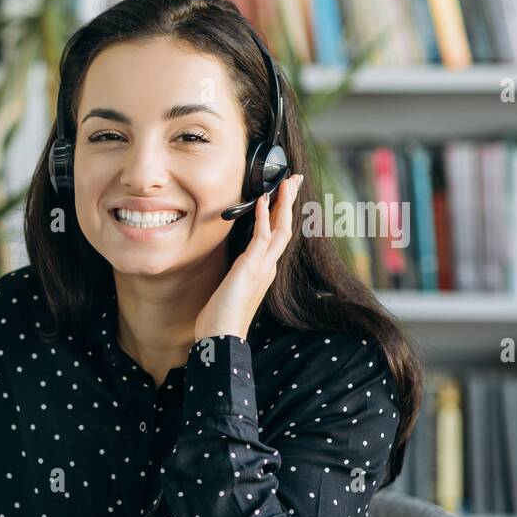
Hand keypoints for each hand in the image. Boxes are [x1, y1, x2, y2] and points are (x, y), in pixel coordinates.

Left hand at [194, 173, 303, 341]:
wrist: (222, 337)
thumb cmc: (221, 318)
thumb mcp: (230, 291)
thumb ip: (236, 278)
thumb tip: (232, 272)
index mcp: (264, 271)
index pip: (277, 237)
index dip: (281, 215)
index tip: (283, 195)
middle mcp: (268, 267)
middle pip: (285, 228)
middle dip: (290, 203)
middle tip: (294, 180)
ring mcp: (262, 267)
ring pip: (280, 228)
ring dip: (283, 203)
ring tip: (286, 182)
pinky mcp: (251, 268)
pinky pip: (261, 237)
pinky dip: (263, 216)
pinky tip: (263, 200)